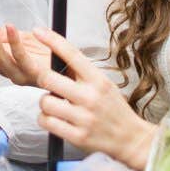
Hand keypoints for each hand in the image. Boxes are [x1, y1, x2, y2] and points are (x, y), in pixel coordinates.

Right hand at [0, 21, 50, 85]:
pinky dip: (15, 42)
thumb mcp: (21, 40)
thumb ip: (0, 37)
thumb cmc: (48, 56)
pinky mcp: (37, 73)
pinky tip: (10, 28)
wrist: (73, 69)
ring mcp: (23, 75)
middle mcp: (10, 72)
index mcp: (4, 63)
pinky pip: (23, 58)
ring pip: (1, 61)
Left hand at [30, 28, 157, 170]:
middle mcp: (91, 97)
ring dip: (45, 103)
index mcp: (98, 80)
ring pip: (45, 102)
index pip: (72, 54)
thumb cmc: (114, 109)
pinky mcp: (77, 137)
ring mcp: (83, 118)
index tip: (38, 31)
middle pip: (48, 78)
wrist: (131, 139)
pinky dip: (45, 119)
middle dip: (42, 79)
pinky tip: (54, 119)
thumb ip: (83, 74)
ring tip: (56, 105)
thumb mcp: (104, 85)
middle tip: (47, 83)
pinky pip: (46, 122)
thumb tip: (57, 56)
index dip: (52, 40)